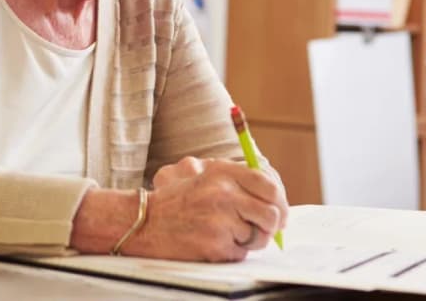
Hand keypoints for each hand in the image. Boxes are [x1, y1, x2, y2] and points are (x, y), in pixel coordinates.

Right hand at [124, 157, 288, 261]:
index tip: (281, 212)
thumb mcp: (203, 174)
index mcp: (222, 172)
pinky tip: (213, 243)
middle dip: (271, 226)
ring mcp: (220, 220)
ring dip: (250, 240)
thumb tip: (274, 197)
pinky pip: (241, 253)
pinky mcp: (215, 245)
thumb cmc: (176, 199)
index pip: (268, 184)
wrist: (143, 221)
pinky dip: (232, 252)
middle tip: (264, 230)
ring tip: (228, 234)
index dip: (280, 201)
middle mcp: (223, 194)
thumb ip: (237, 179)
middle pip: (271, 214)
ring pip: (259, 237)